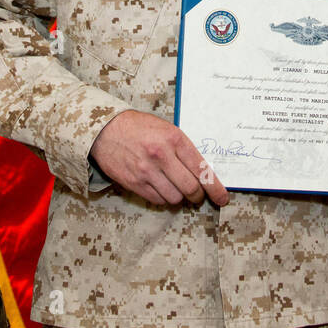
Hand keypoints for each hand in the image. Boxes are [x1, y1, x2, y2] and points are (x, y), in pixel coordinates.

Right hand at [90, 110, 229, 206]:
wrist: (105, 129)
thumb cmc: (139, 127)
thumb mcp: (165, 129)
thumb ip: (183, 148)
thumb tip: (202, 172)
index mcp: (174, 138)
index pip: (202, 169)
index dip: (215, 188)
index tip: (222, 198)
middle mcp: (162, 155)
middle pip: (190, 188)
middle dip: (197, 196)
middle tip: (197, 195)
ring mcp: (147, 171)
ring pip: (175, 198)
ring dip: (179, 197)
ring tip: (175, 188)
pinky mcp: (134, 183)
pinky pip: (157, 200)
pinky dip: (163, 198)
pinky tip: (160, 187)